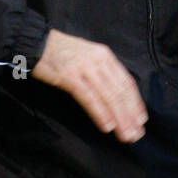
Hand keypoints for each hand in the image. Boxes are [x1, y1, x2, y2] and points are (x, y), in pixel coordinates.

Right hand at [31, 29, 146, 142]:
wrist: (35, 42)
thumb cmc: (61, 54)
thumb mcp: (88, 58)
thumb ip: (102, 73)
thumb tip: (117, 97)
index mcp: (106, 56)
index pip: (127, 82)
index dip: (136, 103)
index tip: (141, 121)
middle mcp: (99, 60)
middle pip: (120, 92)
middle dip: (130, 115)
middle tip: (136, 135)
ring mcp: (85, 67)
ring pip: (109, 96)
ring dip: (119, 118)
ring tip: (125, 135)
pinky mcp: (70, 76)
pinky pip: (89, 98)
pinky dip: (100, 113)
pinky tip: (107, 126)